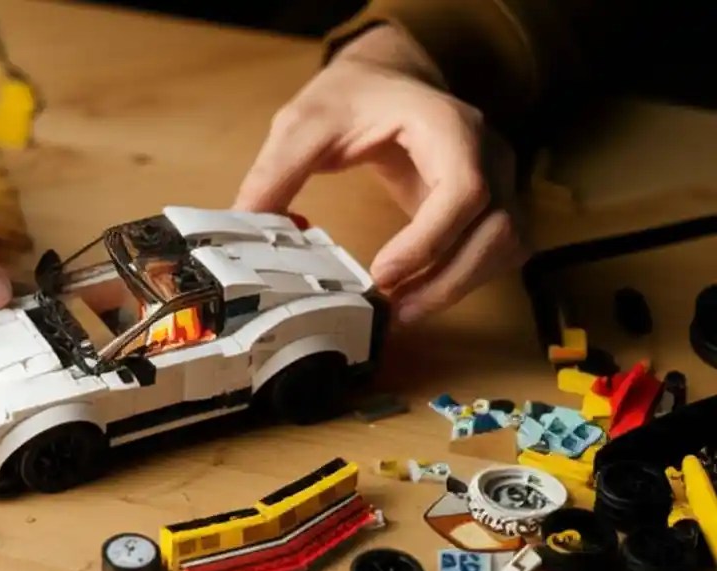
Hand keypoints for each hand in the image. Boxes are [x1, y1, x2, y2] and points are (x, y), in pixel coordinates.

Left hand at [234, 25, 525, 323]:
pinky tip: (419, 294)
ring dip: (457, 287)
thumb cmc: (352, 97)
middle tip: (393, 312)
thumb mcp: (304, 124)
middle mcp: (487, 153)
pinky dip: (463, 280)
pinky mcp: (490, 205)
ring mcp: (499, 179)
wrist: (385, 79)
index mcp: (448, 125)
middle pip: (496, 228)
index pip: (464, 188)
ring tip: (401, 311)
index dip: (430, 239)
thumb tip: (247, 226)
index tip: (384, 273)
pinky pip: (496, 252)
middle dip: (447, 280)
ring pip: (504, 246)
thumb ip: (276, 172)